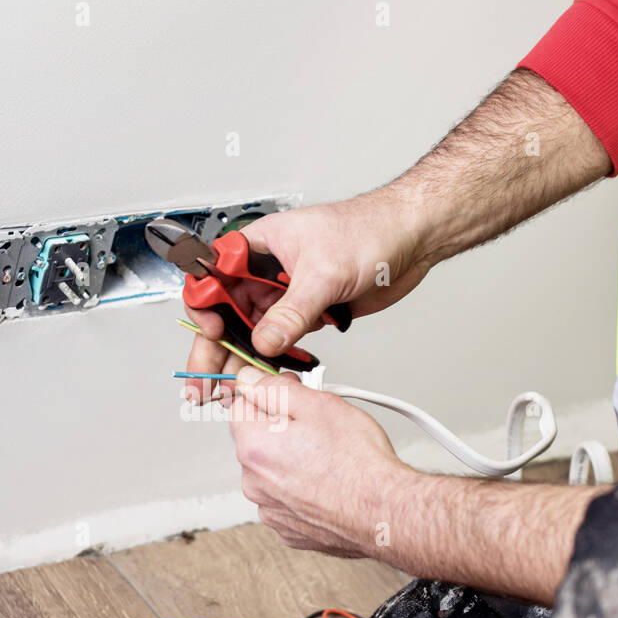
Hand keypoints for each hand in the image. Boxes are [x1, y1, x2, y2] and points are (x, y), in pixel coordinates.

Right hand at [183, 190, 435, 401]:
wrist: (411, 238)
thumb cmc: (369, 229)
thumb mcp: (324, 272)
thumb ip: (292, 312)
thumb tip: (265, 342)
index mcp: (259, 245)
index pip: (213, 275)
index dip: (206, 306)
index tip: (214, 332)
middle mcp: (267, 270)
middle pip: (226, 312)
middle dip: (215, 347)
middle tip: (207, 381)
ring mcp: (286, 293)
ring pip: (251, 330)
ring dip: (243, 359)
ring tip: (231, 388)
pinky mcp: (306, 312)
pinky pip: (280, 340)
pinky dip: (273, 360)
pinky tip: (266, 377)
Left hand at [228, 366, 414, 557]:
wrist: (383, 511)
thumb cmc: (358, 462)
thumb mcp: (318, 405)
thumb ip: (274, 389)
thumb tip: (251, 379)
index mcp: (254, 446)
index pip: (241, 406)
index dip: (268, 393)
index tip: (291, 393)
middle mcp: (254, 481)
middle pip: (256, 440)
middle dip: (281, 428)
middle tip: (319, 425)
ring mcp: (270, 509)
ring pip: (272, 472)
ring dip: (290, 461)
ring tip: (328, 458)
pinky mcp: (288, 529)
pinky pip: (287, 500)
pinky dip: (301, 490)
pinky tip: (327, 484)